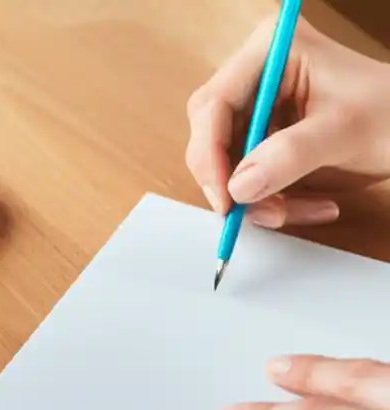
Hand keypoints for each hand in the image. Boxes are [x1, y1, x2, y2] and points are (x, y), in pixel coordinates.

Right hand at [186, 17, 389, 228]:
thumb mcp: (344, 133)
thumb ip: (289, 156)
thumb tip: (239, 186)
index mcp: (271, 51)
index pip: (214, 104)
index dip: (210, 153)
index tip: (226, 196)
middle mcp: (256, 76)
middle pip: (211, 136)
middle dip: (232, 180)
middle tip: (255, 212)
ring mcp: (259, 108)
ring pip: (226, 164)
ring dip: (256, 198)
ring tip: (296, 210)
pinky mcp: (265, 137)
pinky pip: (247, 178)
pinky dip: (271, 201)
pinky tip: (310, 204)